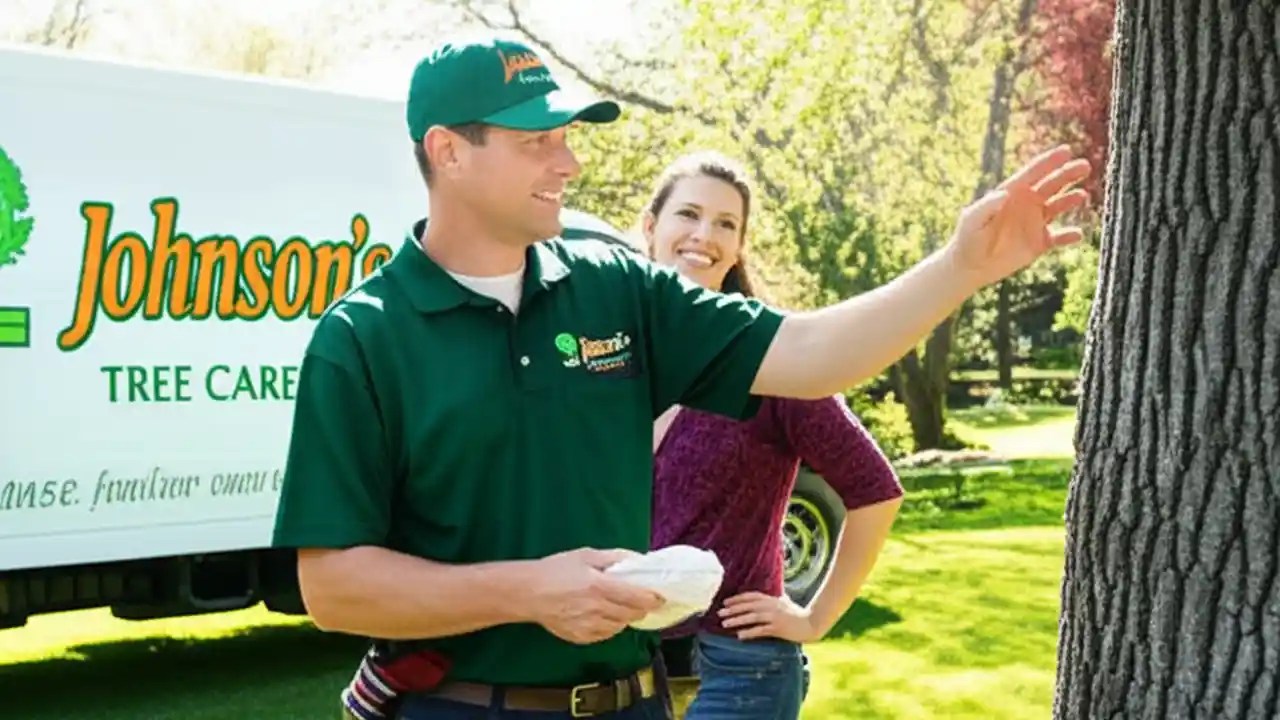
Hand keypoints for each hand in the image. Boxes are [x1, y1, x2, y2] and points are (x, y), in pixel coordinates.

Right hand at [526, 547, 665, 644]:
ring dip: (624, 618)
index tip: (660, 597)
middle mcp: (597, 609)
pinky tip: (601, 616)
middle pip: (632, 615)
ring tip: (617, 606)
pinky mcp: (580, 638)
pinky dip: (608, 627)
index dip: (653, 599)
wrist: (528, 592)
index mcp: (600, 586)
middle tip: (639, 600)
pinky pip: (604, 635)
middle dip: (640, 608)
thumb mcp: (586, 555)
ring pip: (619, 627)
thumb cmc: (556, 570)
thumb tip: (638, 559)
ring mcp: (588, 626)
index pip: (637, 598)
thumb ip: (614, 557)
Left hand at [718, 591, 820, 642]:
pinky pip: (760, 630)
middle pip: (748, 606)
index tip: (725, 602)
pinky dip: (749, 633)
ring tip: (725, 624)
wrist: (811, 623)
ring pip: (751, 618)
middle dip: (732, 609)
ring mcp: (774, 617)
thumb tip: (765, 596)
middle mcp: (771, 606)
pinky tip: (740, 636)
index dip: (737, 599)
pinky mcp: (778, 628)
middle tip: (719, 613)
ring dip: (737, 620)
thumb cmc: (797, 613)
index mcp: (771, 599)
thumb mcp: (784, 601)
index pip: (750, 596)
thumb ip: (774, 598)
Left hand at [946, 144, 1091, 289]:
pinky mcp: (1039, 242)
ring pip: (1059, 206)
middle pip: (1052, 184)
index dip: (1049, 161)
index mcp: (1012, 193)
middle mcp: (1027, 204)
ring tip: (1082, 195)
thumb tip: (1003, 193)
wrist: (970, 266)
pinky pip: (1059, 237)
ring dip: (1071, 200)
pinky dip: (1069, 235)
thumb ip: (986, 206)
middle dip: (1068, 174)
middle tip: (1084, 166)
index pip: (1033, 173)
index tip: (1066, 150)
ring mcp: (1035, 222)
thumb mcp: (972, 220)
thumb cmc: (967, 239)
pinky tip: (1077, 234)